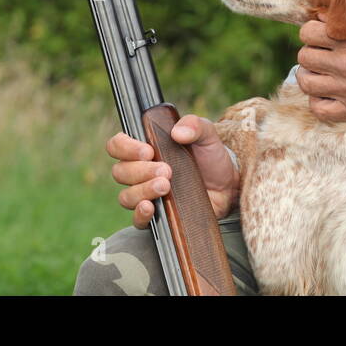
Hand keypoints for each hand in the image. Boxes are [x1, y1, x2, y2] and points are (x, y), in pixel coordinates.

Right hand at [106, 115, 239, 228]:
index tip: (148, 151)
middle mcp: (140, 172)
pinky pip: (136, 220)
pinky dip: (140, 214)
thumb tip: (178, 132)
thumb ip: (194, 125)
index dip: (125, 148)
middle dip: (142, 170)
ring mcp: (146, 195)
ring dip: (143, 190)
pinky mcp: (157, 217)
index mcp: (144, 149)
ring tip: (166, 186)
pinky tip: (151, 208)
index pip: (117, 146)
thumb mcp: (206, 135)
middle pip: (120, 172)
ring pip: (126, 196)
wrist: (227, 184)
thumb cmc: (210, 156)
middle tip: (167, 170)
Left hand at [296, 11, 345, 121]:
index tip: (320, 36)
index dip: (312, 32)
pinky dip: (318, 102)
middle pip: (304, 56)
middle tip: (322, 55)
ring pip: (307, 83)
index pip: (308, 32)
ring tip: (320, 74)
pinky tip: (327, 96)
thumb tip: (338, 7)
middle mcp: (343, 63)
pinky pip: (319, 109)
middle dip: (311, 53)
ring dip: (310, 77)